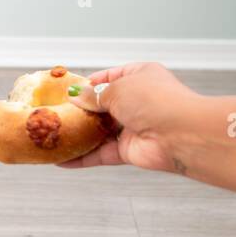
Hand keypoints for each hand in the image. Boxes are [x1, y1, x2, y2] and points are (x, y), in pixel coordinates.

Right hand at [59, 62, 198, 171]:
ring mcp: (133, 127)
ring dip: (79, 135)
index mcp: (140, 76)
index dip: (88, 84)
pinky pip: (100, 154)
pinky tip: (62, 160)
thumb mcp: (118, 89)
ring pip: (100, 131)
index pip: (110, 77)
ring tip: (53, 135)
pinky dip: (82, 157)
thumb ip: (94, 95)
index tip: (67, 90)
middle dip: (80, 111)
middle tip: (55, 113)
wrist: (181, 134)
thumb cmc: (156, 101)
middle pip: (103, 106)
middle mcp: (138, 102)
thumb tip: (75, 97)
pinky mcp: (129, 150)